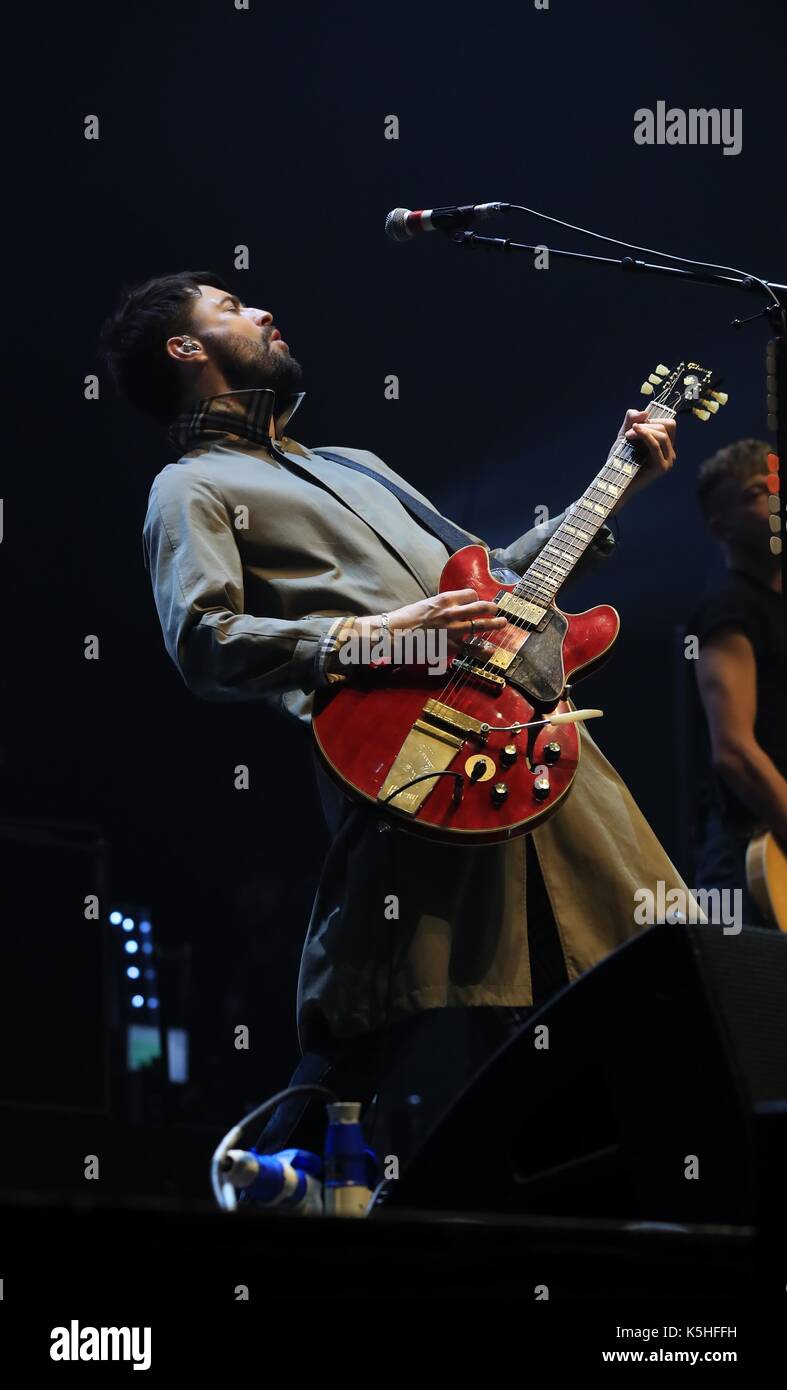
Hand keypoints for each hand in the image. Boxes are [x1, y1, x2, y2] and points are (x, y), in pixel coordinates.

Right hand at [362, 589, 505, 654]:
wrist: (394, 634)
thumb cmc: (405, 619)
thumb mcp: (425, 605)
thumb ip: (440, 607)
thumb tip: (449, 610)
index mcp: (444, 598)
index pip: (469, 594)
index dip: (474, 598)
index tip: (475, 602)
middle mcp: (452, 612)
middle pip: (480, 607)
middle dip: (492, 608)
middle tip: (497, 609)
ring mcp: (453, 629)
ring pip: (481, 625)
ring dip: (495, 624)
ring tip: (503, 623)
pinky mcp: (451, 646)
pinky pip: (472, 649)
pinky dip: (483, 651)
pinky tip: (490, 652)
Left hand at [611, 408, 676, 511]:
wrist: (613, 481)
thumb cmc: (619, 460)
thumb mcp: (624, 435)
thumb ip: (631, 420)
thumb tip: (644, 412)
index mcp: (665, 445)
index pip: (669, 424)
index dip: (652, 420)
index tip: (634, 426)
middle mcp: (670, 452)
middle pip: (667, 426)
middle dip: (647, 425)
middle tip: (629, 432)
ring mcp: (668, 460)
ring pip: (662, 435)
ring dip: (644, 430)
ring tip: (628, 435)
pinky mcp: (661, 467)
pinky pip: (656, 445)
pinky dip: (646, 436)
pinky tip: (634, 433)